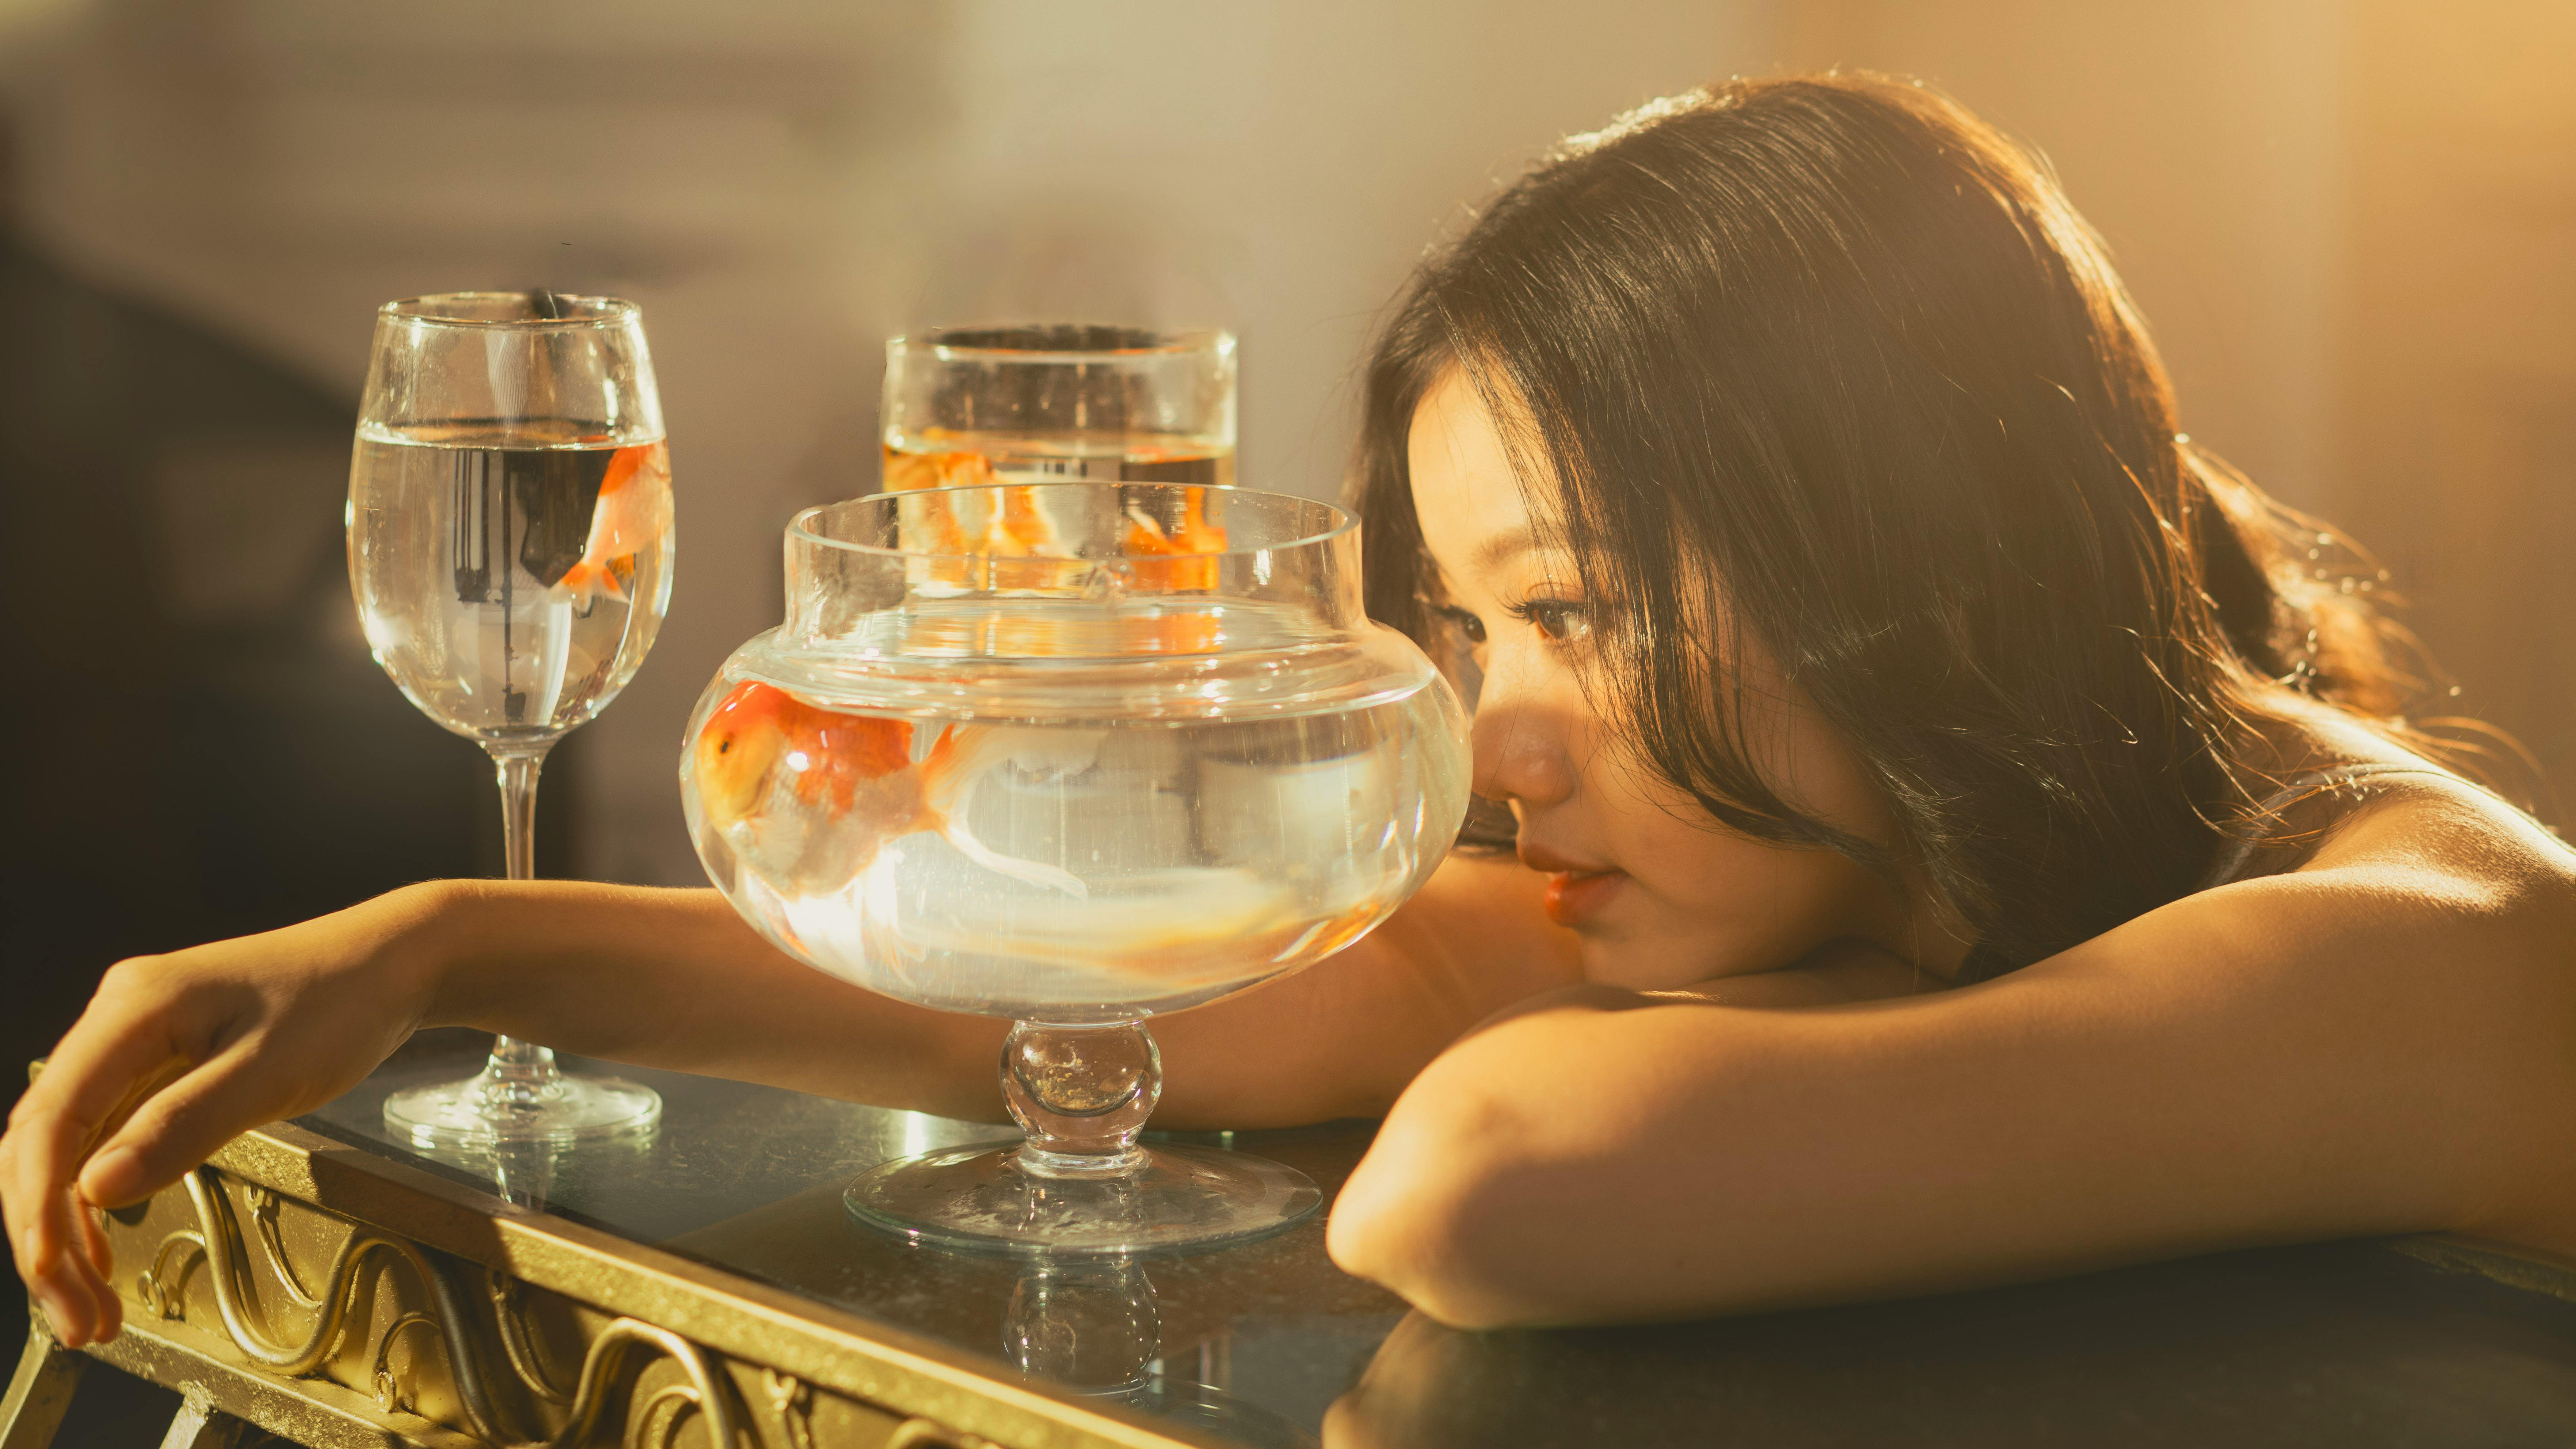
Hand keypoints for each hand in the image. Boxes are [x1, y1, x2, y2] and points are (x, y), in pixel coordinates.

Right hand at [1, 882, 454, 1346]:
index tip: (48, 1271)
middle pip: (46, 1142)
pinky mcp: (159, 1065)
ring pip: (69, 1149)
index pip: (52, 1117)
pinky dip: (100, 1201)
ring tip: (90, 1308)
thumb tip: (97, 1188)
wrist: (390, 964)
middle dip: (48, 1234)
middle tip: (77, 1318)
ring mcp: (134, 1043)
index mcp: (133, 1008)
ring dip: (68, 1229)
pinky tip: (103, 1253)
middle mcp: (117, 1022)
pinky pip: (106, 1140)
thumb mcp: (273, 1070)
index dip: (37, 1202)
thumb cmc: (343, 1003)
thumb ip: (184, 1124)